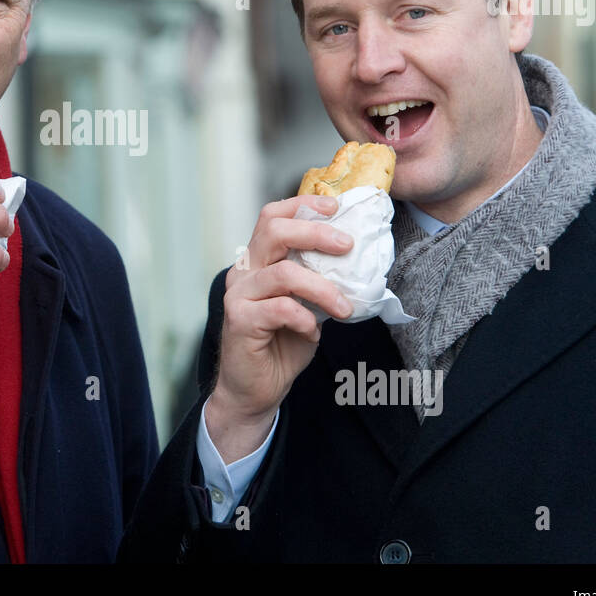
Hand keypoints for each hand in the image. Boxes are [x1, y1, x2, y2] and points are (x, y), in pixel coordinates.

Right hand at [205, 195, 353, 461]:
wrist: (255, 389)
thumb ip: (318, 279)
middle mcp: (244, 271)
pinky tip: (313, 331)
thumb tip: (356, 257)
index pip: (272, 216)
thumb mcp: (307, 304)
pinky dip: (304, 317)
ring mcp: (238, 294)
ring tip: (344, 307)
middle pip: (273, 230)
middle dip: (315, 233)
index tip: (335, 207)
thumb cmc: (282, 344)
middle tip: (347, 246)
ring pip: (284, 272)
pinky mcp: (239, 320)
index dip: (303, 205)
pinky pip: (280, 308)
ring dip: (322, 288)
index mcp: (258, 261)